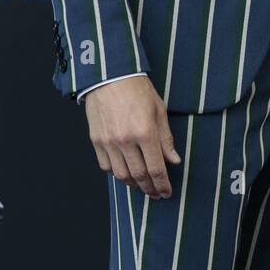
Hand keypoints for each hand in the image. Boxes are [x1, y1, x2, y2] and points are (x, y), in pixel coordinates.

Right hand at [84, 77, 180, 198]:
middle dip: (150, 189)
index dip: (162, 184)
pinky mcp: (96, 141)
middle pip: (139, 176)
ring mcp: (108, 142)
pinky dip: (116, 174)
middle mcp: (125, 140)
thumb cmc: (137, 89)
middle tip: (156, 194)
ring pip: (121, 175)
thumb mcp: (159, 110)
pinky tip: (125, 172)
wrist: (109, 76)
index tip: (167, 192)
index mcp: (145, 132)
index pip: (156, 169)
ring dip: (133, 184)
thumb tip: (173, 160)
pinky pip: (106, 166)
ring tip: (142, 186)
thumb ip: (166, 138)